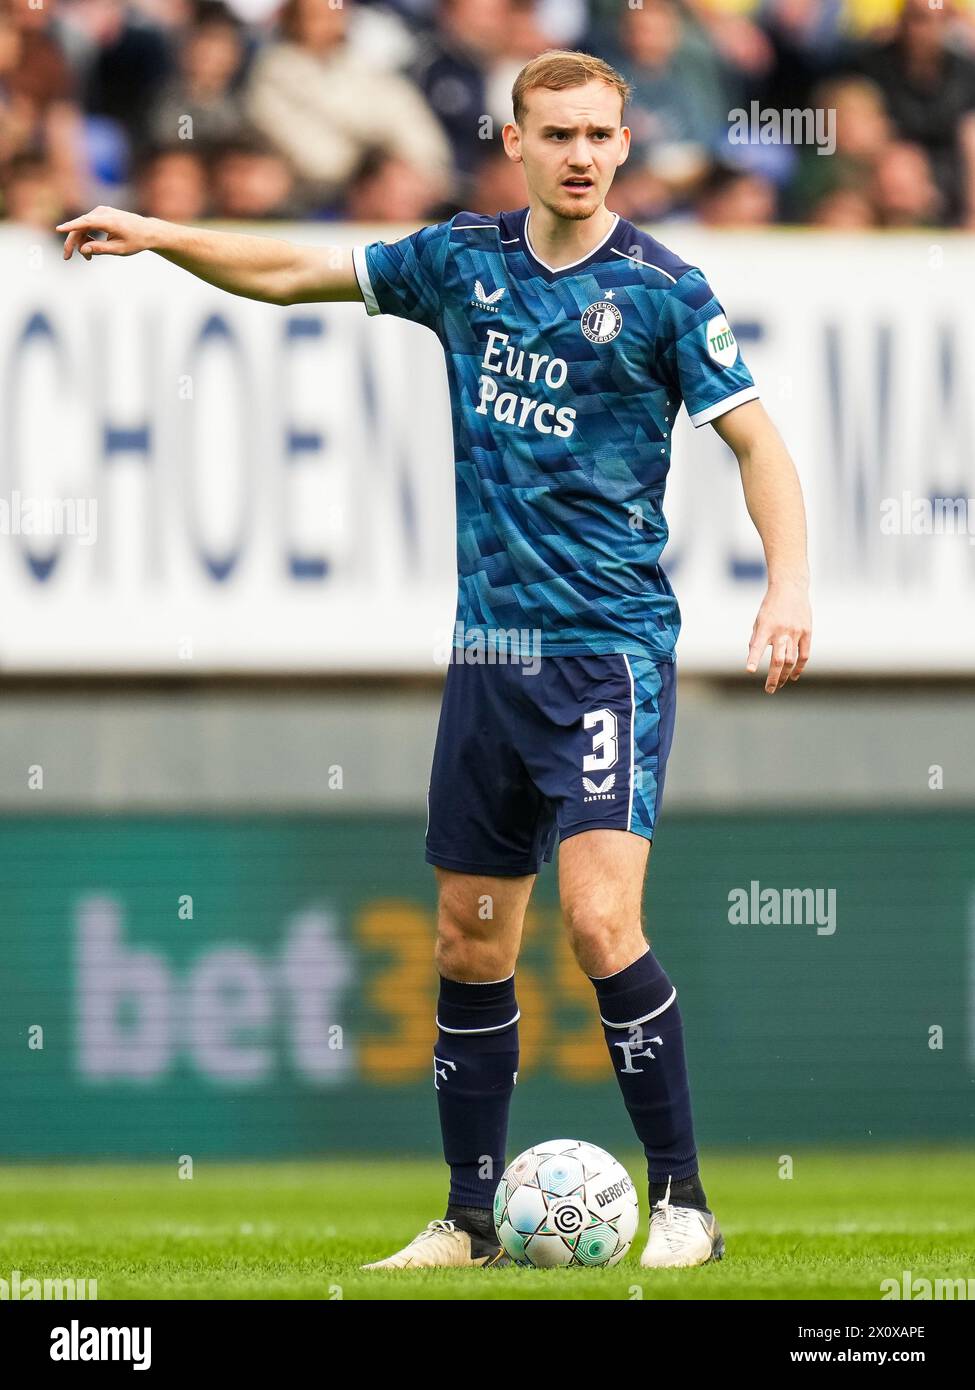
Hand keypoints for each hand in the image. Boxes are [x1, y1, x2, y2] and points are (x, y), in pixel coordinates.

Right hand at [56, 206, 157, 260]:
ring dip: (81, 241)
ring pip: (83, 226)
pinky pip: (88, 224)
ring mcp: (101, 211)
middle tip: (67, 257)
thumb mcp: (120, 250)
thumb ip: (101, 249)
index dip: (71, 226)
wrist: (148, 231)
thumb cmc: (136, 241)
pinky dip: (87, 236)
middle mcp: (103, 212)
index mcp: (109, 221)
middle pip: (80, 226)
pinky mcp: (101, 213)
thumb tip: (82, 250)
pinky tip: (90, 248)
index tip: (59, 229)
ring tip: (88, 258)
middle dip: (72, 242)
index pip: (85, 222)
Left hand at [746, 578, 810, 692]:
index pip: (757, 646)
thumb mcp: (759, 620)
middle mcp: (780, 631)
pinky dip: (799, 667)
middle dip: (773, 678)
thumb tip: (753, 658)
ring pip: (791, 661)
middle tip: (769, 690)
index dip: (753, 659)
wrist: (790, 588)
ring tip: (779, 684)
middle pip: (778, 660)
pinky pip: (804, 655)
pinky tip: (793, 676)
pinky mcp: (807, 632)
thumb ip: (756, 639)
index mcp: (765, 627)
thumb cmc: (771, 606)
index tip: (749, 671)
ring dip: (784, 675)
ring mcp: (795, 632)